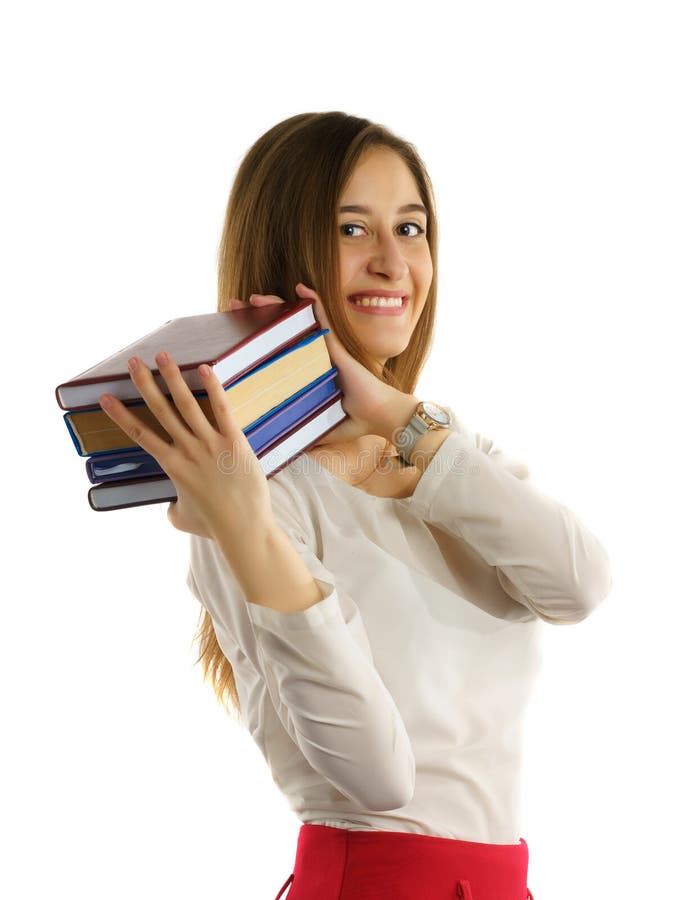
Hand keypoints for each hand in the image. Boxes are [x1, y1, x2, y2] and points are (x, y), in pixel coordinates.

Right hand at [98, 352, 272, 537]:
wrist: (243, 529)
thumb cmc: (214, 526)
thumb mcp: (182, 518)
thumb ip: (171, 507)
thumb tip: (169, 506)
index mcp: (171, 466)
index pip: (140, 435)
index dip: (120, 415)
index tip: (105, 397)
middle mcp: (187, 450)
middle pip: (160, 411)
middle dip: (144, 384)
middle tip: (132, 362)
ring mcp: (210, 445)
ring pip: (186, 404)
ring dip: (172, 377)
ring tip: (162, 355)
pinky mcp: (234, 442)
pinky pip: (222, 409)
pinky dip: (213, 387)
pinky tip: (205, 367)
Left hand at [230, 284, 398, 446]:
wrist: (378, 416)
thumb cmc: (354, 421)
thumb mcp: (319, 427)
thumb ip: (302, 434)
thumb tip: (284, 450)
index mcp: (305, 372)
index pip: (275, 349)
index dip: (254, 340)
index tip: (233, 334)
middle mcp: (312, 356)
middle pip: (279, 330)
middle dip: (256, 316)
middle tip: (234, 306)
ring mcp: (324, 349)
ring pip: (296, 320)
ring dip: (275, 304)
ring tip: (254, 297)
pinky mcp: (336, 346)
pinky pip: (323, 319)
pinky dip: (313, 302)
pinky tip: (301, 287)